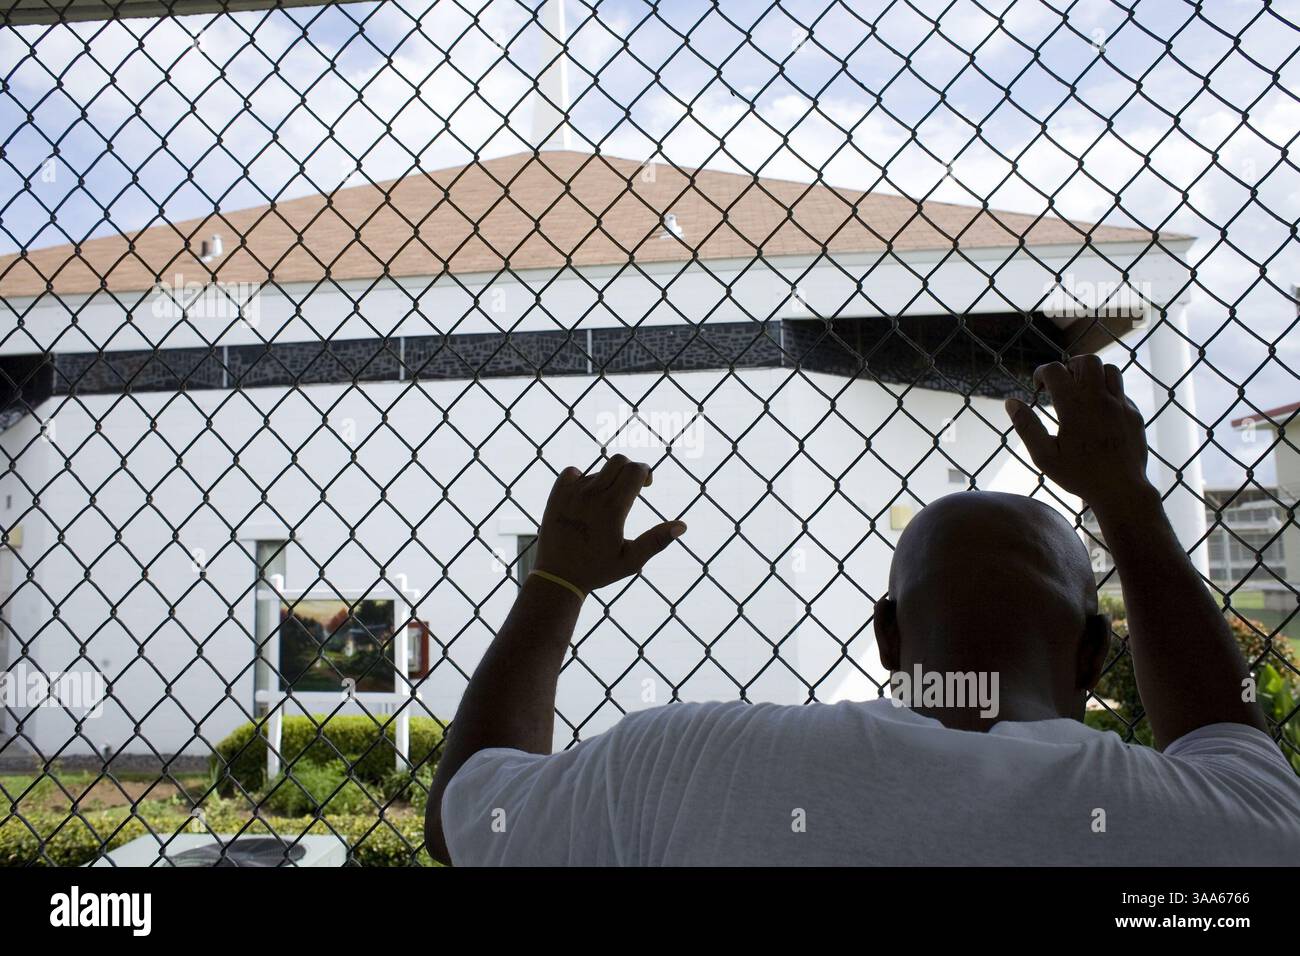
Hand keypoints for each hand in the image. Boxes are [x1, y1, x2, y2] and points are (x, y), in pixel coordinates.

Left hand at [532, 454, 686, 594]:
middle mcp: (592, 495)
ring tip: (607, 502)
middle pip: (618, 461)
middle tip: (632, 487)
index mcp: (613, 508)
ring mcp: (572, 492)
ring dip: (607, 479)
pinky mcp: (556, 494)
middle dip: (630, 469)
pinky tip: (585, 495)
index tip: (647, 484)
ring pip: (597, 470)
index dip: (646, 472)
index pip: (635, 470)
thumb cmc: (598, 570)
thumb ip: (657, 541)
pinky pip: (572, 472)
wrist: (557, 576)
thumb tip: (682, 526)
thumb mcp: (632, 560)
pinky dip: (581, 478)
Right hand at [1005, 355, 1151, 508]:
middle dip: (1070, 366)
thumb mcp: (1044, 456)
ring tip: (1082, 391)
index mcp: (1074, 407)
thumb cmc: (1079, 476)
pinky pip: (1122, 391)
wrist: (1121, 490)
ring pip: (1110, 370)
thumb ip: (1026, 426)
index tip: (1039, 386)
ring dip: (1093, 375)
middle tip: (1062, 384)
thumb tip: (1011, 402)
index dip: (1042, 373)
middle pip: (1087, 361)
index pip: (1056, 371)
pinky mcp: (1134, 414)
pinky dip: (1108, 392)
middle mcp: (1100, 400)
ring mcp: (1121, 405)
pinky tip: (1099, 411)